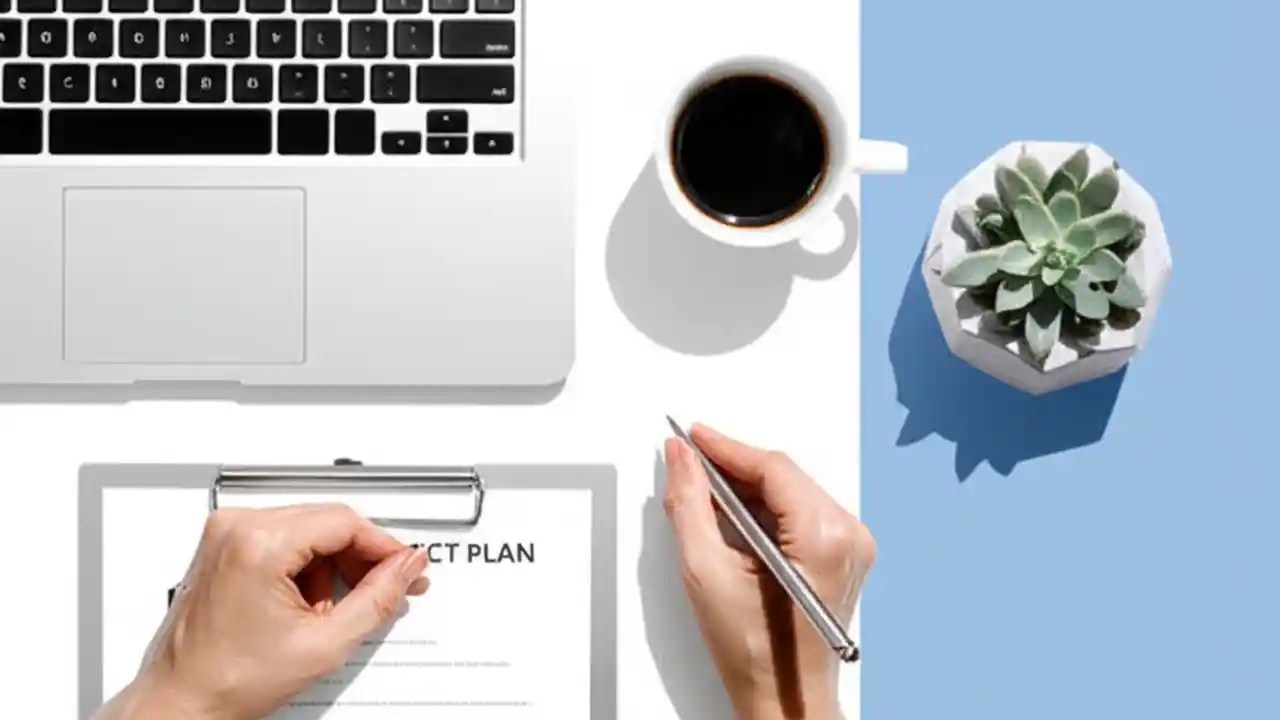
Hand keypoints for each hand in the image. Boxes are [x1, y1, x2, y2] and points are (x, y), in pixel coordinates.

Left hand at [98, 504, 429, 719]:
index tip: (405, 564)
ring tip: (332, 611)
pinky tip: (308, 605)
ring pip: (307, 530)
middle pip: (326, 521)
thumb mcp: (323, 644)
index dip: (384, 546)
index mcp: (259, 543)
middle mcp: (236, 527)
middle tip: (390, 583)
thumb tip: (405, 568)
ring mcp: (225, 534)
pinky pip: (283, 539)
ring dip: (332, 565)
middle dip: (361, 556)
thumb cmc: (228, 680)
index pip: (344, 522)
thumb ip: (377, 600)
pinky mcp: (223, 546)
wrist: (182, 701)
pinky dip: (305, 568)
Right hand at [664, 425, 875, 719]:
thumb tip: (682, 461)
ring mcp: (852, 546)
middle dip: (735, 467)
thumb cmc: (756, 653)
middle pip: (785, 476)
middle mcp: (848, 537)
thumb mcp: (707, 572)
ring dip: (748, 487)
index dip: (727, 449)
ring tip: (707, 490)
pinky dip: (766, 507)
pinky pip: (802, 512)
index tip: (694, 439)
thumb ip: (689, 505)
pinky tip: (735, 515)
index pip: (772, 468)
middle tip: (691, 461)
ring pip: (792, 491)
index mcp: (824, 538)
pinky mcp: (845, 555)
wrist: (785, 697)